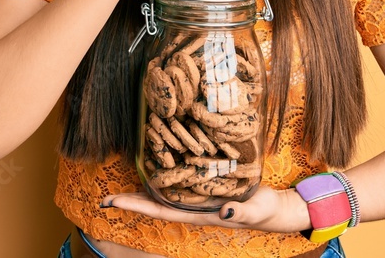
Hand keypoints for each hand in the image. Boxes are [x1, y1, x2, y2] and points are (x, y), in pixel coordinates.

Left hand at [100, 185, 310, 233]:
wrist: (277, 208)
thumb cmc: (266, 210)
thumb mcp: (257, 209)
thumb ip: (242, 210)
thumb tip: (225, 210)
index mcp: (201, 215)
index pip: (161, 211)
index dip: (136, 205)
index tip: (112, 201)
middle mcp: (195, 208)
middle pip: (156, 204)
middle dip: (131, 200)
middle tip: (106, 196)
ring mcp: (199, 200)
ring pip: (165, 195)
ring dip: (144, 190)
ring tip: (123, 181)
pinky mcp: (206, 189)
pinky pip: (179, 184)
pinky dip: (164, 178)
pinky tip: (156, 168)